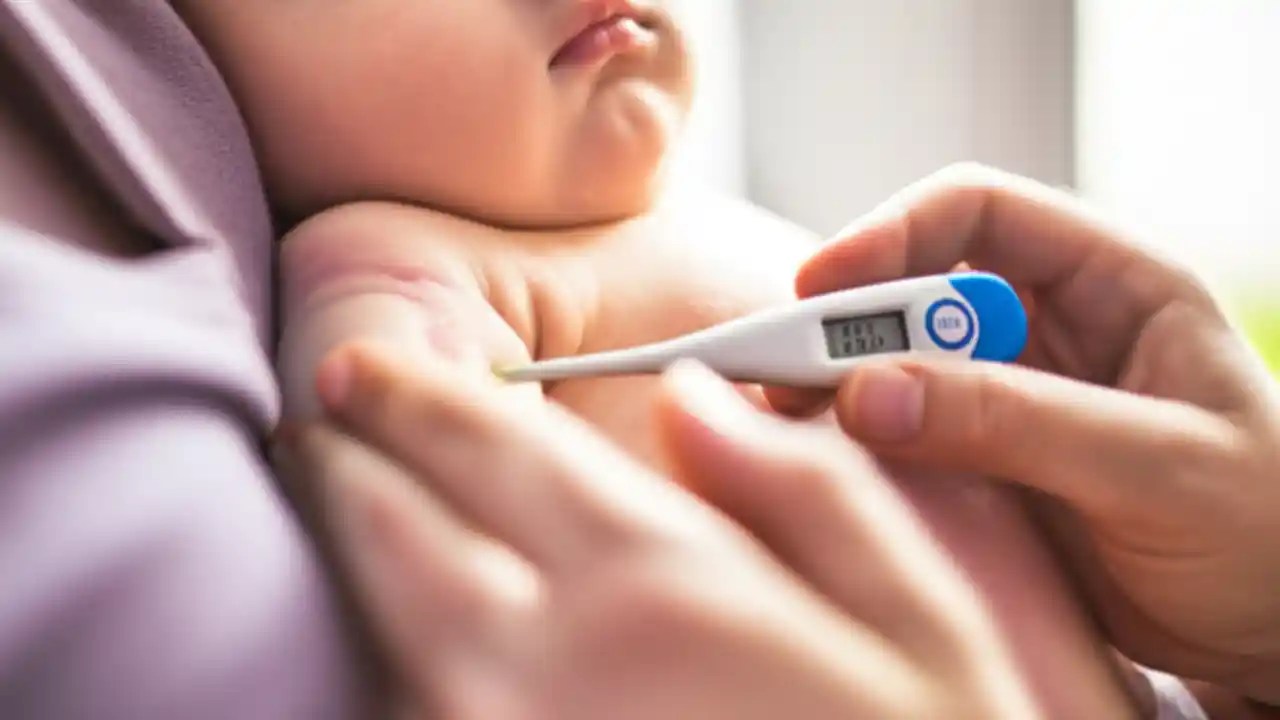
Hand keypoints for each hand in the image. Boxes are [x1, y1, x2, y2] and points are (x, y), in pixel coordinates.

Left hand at [277, 343, 1047, 719]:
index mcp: (656, 592)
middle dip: (344, 474)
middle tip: (316, 434)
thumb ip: (808, 494)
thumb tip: (700, 398)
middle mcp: (544, 676)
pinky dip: (394, 666)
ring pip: (384, 639)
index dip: (409, 399)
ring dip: (354, 566)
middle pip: (394, 542)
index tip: (353, 369)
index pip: (491, 452)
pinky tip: (417, 646)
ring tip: (344, 517)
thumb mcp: (924, 630)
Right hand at [769, 164, 1279, 702]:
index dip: (892, 232)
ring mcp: (1011, 398)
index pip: (980, 213)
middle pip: (918, 289)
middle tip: (781, 371)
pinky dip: (856, 444)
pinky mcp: (984, 466)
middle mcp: (1051, 328)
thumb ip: (1015, 422)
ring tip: (784, 415)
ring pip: (897, 364)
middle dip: (845, 322)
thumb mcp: (1156, 465)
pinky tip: (827, 463)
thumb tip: (869, 396)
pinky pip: (901, 436)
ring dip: (837, 383)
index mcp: (1115, 284)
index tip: (821, 283)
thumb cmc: (1264, 531)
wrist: (1274, 631)